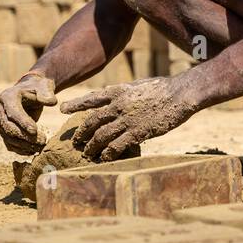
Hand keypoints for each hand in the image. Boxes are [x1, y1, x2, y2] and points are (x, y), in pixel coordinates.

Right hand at [0, 73, 55, 154]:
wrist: (31, 92)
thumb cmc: (38, 88)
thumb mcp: (44, 86)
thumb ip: (47, 93)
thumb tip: (51, 102)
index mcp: (8, 97)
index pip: (13, 112)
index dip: (23, 122)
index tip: (35, 131)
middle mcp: (0, 110)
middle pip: (8, 127)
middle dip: (25, 137)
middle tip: (42, 142)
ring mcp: (0, 121)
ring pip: (8, 138)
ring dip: (24, 145)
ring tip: (40, 147)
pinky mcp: (4, 131)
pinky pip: (9, 143)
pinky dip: (20, 149)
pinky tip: (33, 151)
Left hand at [59, 77, 193, 160]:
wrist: (180, 94)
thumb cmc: (164, 88)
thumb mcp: (139, 85)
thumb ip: (124, 92)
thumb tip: (112, 94)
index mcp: (119, 91)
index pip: (91, 99)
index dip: (76, 104)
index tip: (62, 109)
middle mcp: (118, 105)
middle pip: (92, 121)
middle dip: (82, 132)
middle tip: (77, 140)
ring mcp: (127, 119)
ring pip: (101, 135)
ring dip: (92, 146)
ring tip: (88, 153)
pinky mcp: (137, 132)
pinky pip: (117, 145)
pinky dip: (108, 152)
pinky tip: (105, 157)